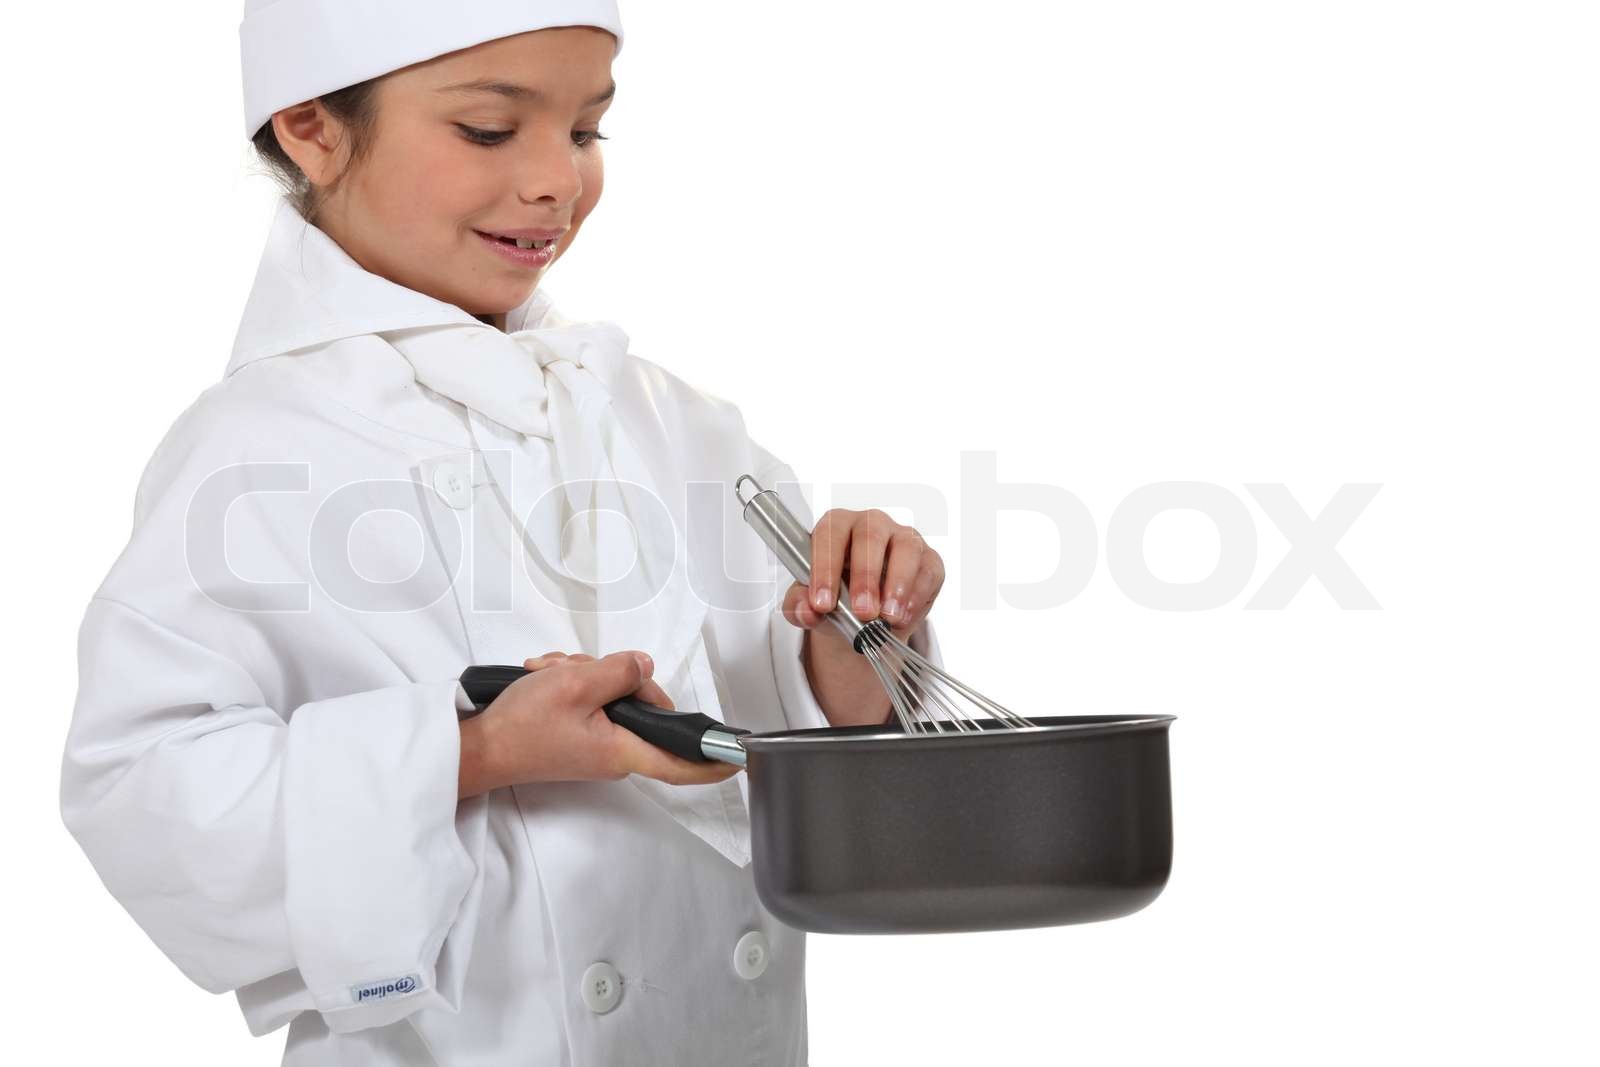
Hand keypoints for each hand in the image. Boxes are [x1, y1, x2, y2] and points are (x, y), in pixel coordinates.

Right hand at [469, 650, 741, 790]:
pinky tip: (547, 675)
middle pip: (644, 706)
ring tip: (552, 672)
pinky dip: (572, 681)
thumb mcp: (575, 684)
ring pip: (613, 695)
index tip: (741, 754)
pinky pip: (592, 700)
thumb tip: (644, 668)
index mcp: (623, 749)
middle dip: (618, 675)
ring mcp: (596, 744)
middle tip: (583, 667)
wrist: (480, 745)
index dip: (713, 759)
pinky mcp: (579, 735)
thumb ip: (619, 672)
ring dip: (585, 674)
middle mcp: (615, 752)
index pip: (680, 762)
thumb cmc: (523, 724)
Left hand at [781, 508, 944, 641]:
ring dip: (897, 585)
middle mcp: (871, 524)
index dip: (825, 567)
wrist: (865, 620)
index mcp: (837, 526)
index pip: (829, 534)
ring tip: (887, 617)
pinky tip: (903, 617)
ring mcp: (904, 539)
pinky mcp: (929, 560)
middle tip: (861, 612)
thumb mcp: (811, 604)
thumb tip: (806, 612)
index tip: (821, 603)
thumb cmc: (836, 599)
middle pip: (870, 536)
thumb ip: (799, 605)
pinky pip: (928, 571)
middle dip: (865, 577)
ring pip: (906, 549)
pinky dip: (917, 596)